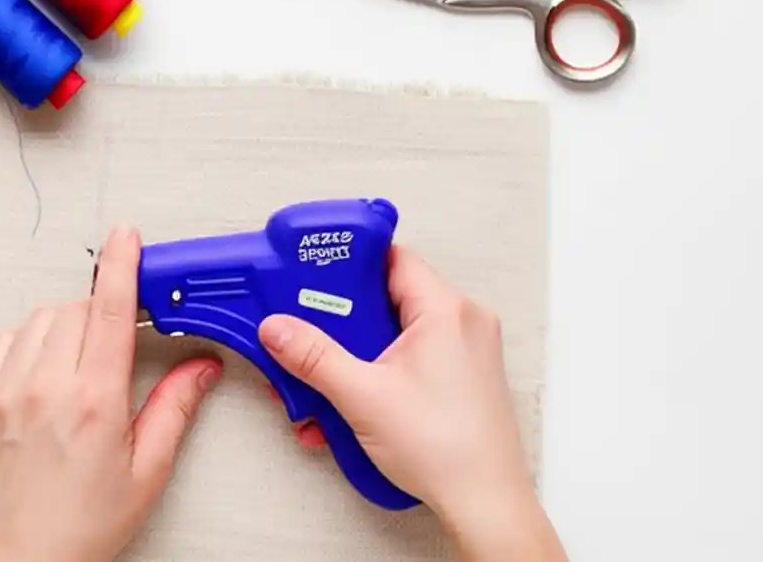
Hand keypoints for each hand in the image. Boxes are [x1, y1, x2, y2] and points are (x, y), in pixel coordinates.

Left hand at [0, 226, 223, 561]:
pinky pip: (3, 341)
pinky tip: (42, 370)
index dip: (122, 265)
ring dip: (65, 324)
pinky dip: (26, 341)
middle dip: (102, 311)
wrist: (15, 558)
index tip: (126, 237)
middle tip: (116, 341)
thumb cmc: (81, 525)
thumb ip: (174, 409)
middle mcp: (45, 387)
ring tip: (78, 364)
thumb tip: (200, 367)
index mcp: (94, 401)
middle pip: (77, 308)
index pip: (110, 310)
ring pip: (39, 319)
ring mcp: (4, 390)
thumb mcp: (146, 472)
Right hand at [258, 246, 565, 561]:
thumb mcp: (362, 397)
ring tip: (321, 386)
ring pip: (393, 336)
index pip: (391, 258)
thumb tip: (278, 329)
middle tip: (305, 336)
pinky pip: (408, 361)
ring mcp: (464, 351)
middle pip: (386, 298)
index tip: (310, 276)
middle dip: (339, 324)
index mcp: (445, 310)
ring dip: (352, 360)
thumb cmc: (447, 450)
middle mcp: (462, 322)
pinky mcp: (460, 378)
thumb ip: (313, 357)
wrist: (484, 503)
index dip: (348, 264)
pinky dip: (376, 378)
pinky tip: (347, 410)